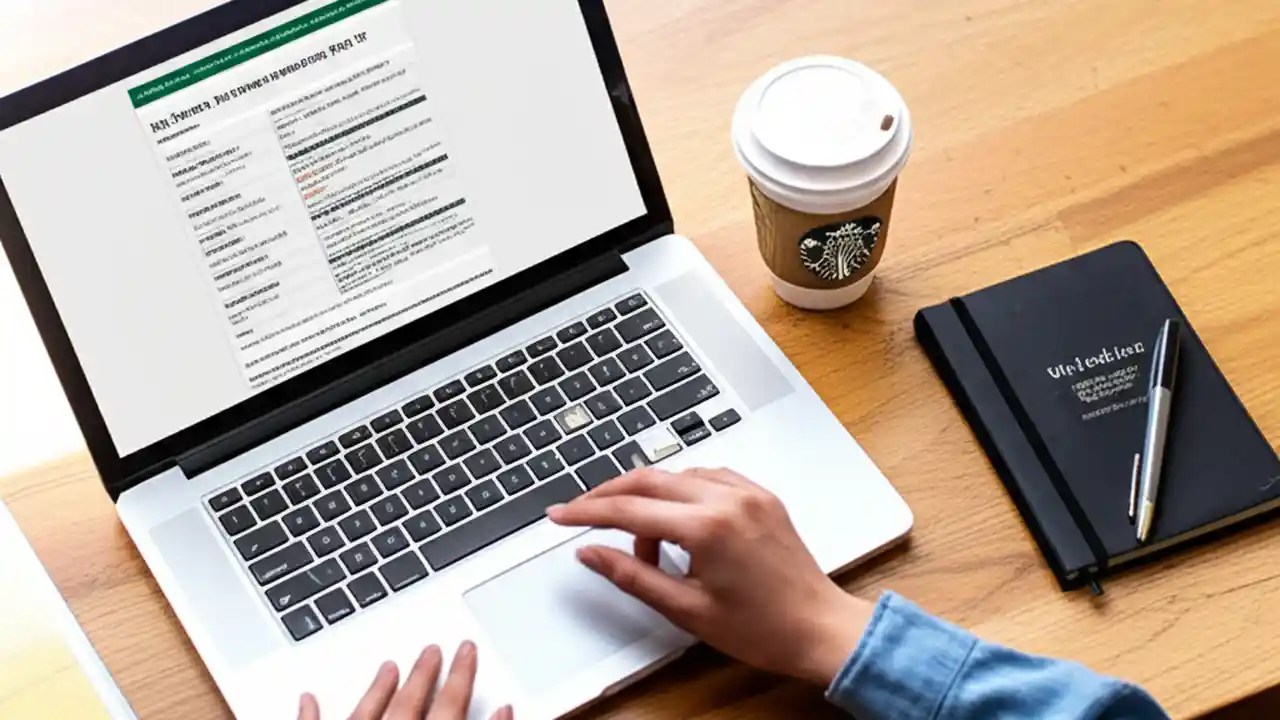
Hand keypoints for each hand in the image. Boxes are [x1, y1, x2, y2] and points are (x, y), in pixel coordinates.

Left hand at [297, 641, 510, 719]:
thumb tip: (507, 711)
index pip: (450, 710)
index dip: (462, 679)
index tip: (469, 653)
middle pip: (408, 705)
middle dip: (425, 674)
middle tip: (436, 648)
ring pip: (365, 714)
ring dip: (379, 689)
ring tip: (389, 667)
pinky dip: (310, 715)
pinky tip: (308, 698)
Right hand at [547, 467, 872, 686]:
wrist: (820, 628)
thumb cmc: (762, 628)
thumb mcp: (686, 609)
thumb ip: (632, 575)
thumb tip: (591, 554)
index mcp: (707, 528)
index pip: (629, 510)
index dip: (586, 512)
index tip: (560, 515)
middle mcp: (728, 498)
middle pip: (649, 480)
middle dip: (610, 495)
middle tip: (584, 515)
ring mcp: (748, 492)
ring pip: (677, 476)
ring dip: (650, 500)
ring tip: (648, 547)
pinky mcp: (761, 495)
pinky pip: (708, 478)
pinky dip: (682, 493)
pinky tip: (678, 523)